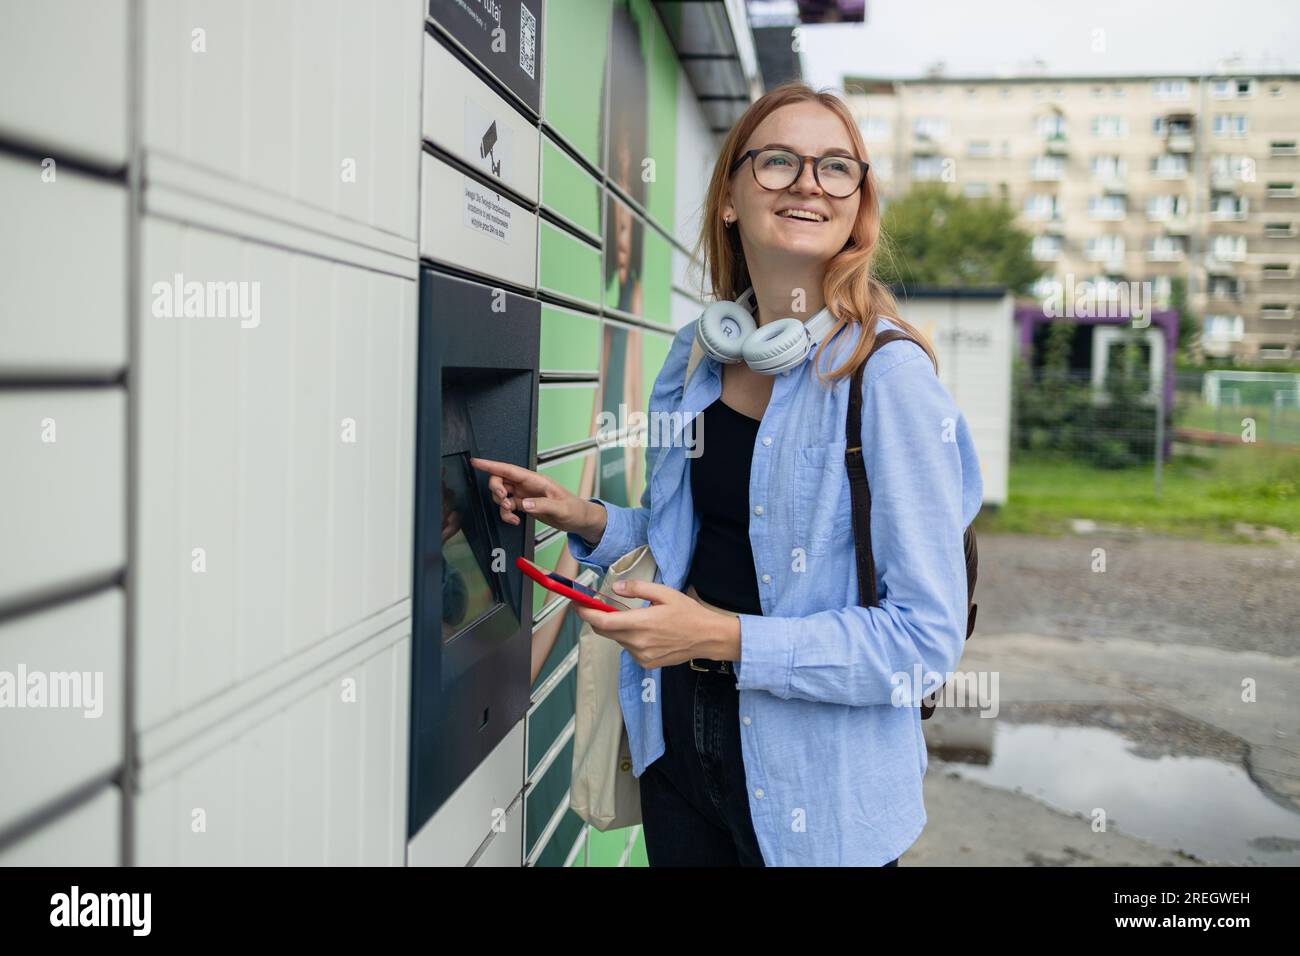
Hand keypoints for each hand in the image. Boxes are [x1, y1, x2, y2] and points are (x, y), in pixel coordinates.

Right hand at [470, 456, 603, 539]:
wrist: (578, 519)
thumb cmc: (574, 509)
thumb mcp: (561, 508)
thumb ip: (542, 505)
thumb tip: (523, 504)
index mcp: (536, 480)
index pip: (509, 470)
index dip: (491, 465)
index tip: (476, 462)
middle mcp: (528, 485)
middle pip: (500, 480)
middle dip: (496, 490)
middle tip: (504, 502)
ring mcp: (525, 495)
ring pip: (502, 495)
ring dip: (501, 505)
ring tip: (512, 514)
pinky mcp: (525, 505)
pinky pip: (507, 507)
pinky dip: (507, 515)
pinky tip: (515, 520)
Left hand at [573, 580, 741, 668]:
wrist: (708, 638)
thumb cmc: (688, 614)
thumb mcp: (664, 593)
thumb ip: (637, 589)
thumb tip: (616, 588)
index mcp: (641, 623)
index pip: (603, 621)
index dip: (585, 613)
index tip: (576, 604)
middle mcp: (638, 643)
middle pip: (605, 631)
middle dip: (596, 618)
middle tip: (594, 605)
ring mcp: (642, 656)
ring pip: (617, 640)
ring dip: (616, 628)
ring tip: (630, 616)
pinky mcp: (646, 663)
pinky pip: (629, 648)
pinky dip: (628, 638)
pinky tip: (644, 631)